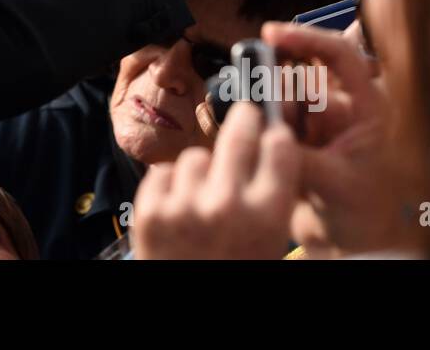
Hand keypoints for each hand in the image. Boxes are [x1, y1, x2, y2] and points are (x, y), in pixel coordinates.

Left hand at [132, 103, 298, 259]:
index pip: (280, 148)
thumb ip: (272, 197)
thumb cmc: (235, 271)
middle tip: (244, 116)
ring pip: (196, 156)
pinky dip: (169, 185)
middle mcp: (226, 206)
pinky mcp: (150, 211)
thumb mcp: (269, 242)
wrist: (187, 314)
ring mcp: (184, 207)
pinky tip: (177, 207)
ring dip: (201, 170)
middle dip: (243, 120)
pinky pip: (163, 172)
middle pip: (238, 134)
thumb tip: (273, 142)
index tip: (272, 131)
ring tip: (202, 197)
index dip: (276, 136)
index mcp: (267, 218)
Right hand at [261, 22, 401, 257]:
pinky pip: (265, 118)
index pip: (340, 55)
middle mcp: (340, 109)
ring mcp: (315, 124)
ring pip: (276, 98)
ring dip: (261, 112)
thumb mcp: (337, 183)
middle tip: (260, 108)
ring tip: (258, 138)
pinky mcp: (292, 139)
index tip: (271, 34)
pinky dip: (248, 123)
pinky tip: (233, 130)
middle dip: (274, 90)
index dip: (306, 38)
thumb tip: (263, 132)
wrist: (350, 245)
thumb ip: (301, 157)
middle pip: (297, 76)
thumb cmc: (365, 216)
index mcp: (367, 108)